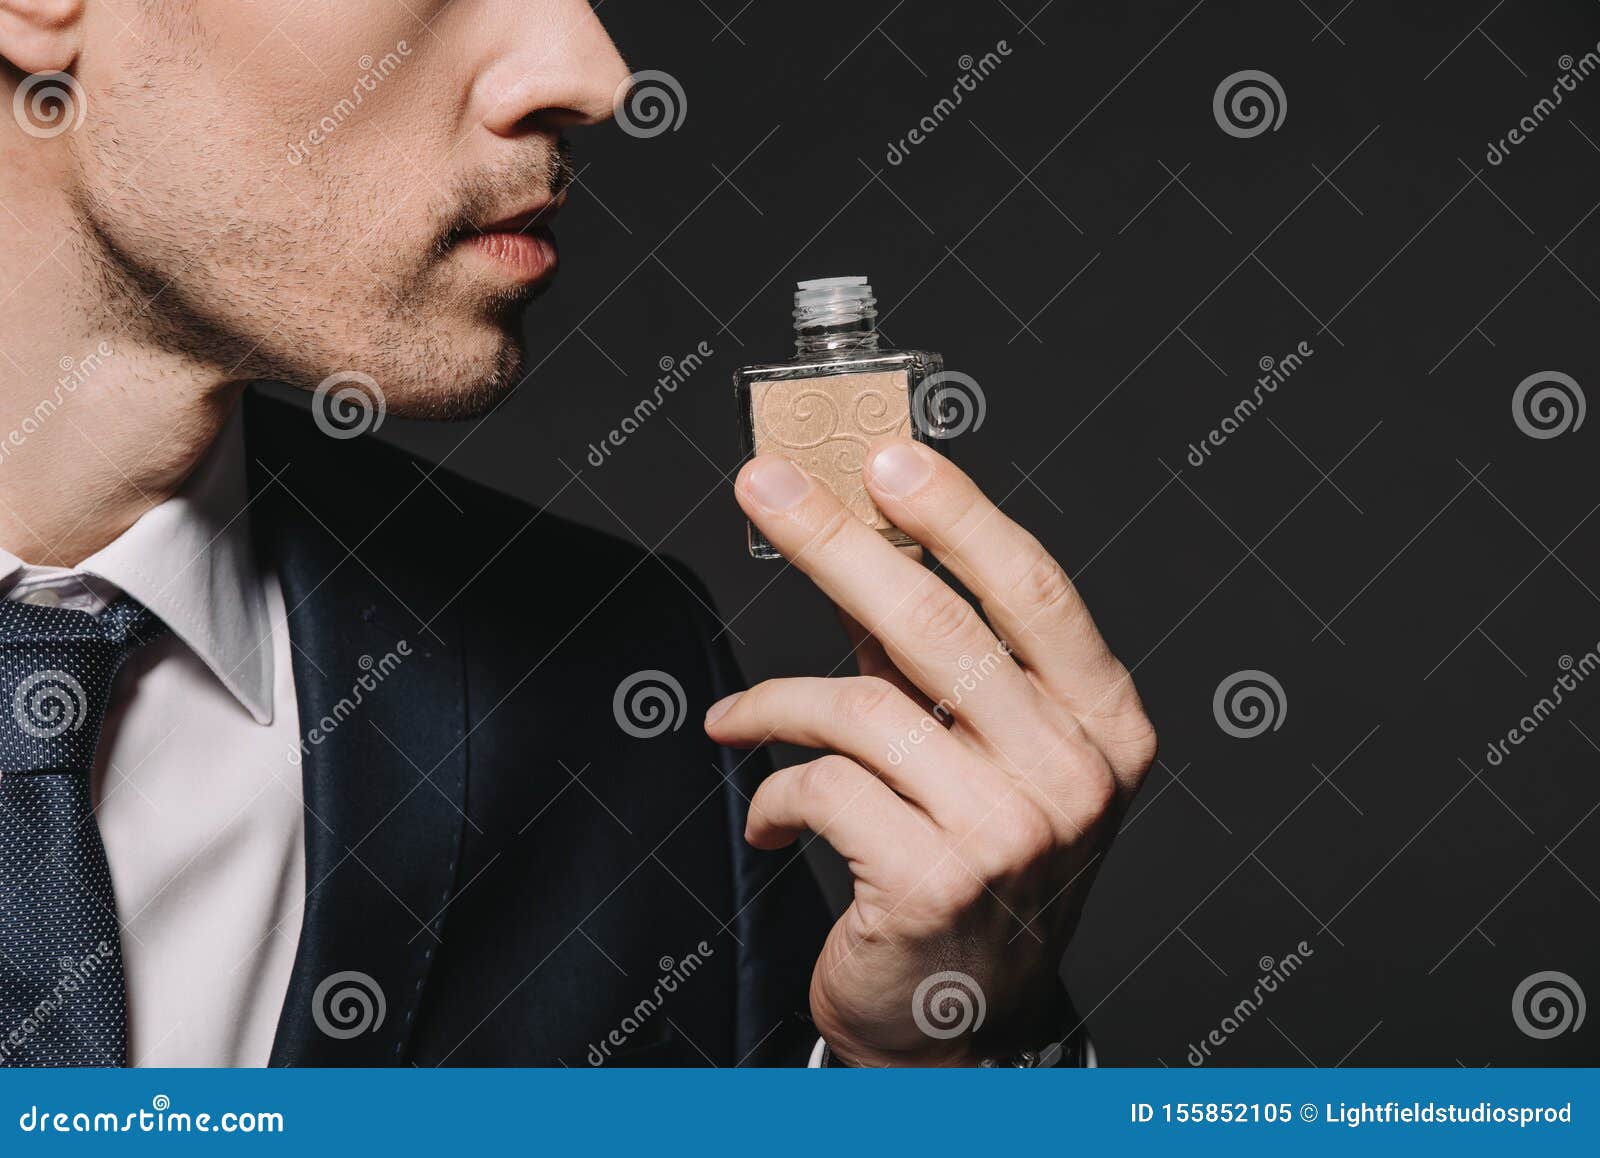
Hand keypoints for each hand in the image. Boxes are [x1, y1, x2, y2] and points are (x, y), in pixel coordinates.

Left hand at [704, 438, 1155, 1065]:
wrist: (963, 1023)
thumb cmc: (973, 869)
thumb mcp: (984, 758)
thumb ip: (939, 667)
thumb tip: (867, 549)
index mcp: (1105, 726)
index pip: (1032, 591)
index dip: (956, 514)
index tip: (885, 456)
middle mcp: (1075, 775)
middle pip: (940, 625)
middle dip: (835, 544)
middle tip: (765, 486)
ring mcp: (1013, 832)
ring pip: (864, 708)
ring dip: (775, 705)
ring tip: (735, 721)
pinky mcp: (935, 881)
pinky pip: (825, 787)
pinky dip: (777, 792)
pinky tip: (772, 818)